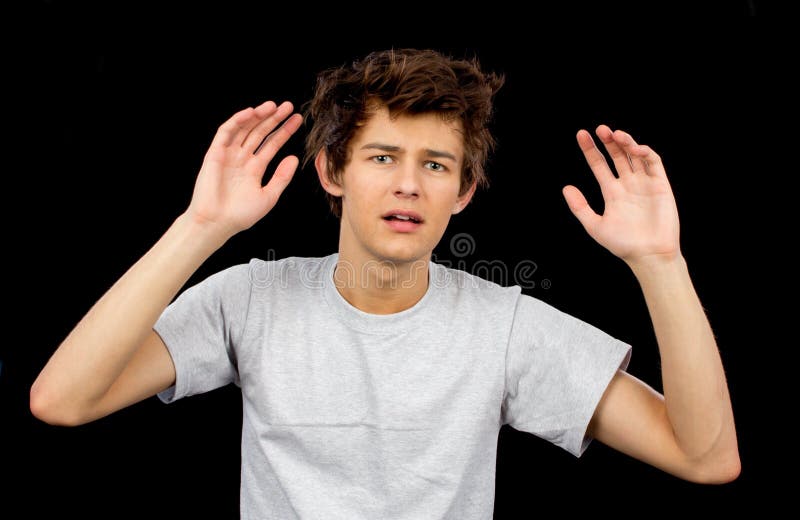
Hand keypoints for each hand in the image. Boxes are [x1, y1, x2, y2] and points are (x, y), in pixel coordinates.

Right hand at [185, 100, 302, 238]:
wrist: (217, 223)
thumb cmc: (240, 215)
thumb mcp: (269, 196)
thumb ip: (282, 177)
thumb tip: (294, 158)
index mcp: (254, 168)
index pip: (272, 144)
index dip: (284, 131)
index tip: (297, 120)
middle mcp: (242, 158)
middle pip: (260, 132)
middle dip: (274, 119)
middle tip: (288, 106)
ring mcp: (229, 155)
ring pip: (244, 129)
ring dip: (258, 116)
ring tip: (273, 106)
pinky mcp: (215, 153)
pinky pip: (226, 132)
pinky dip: (237, 121)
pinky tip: (251, 112)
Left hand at [563, 125, 679, 265]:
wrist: (649, 255)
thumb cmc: (623, 244)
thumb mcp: (595, 226)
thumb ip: (580, 207)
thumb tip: (566, 187)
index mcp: (612, 192)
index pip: (599, 165)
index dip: (590, 150)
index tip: (581, 134)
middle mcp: (628, 185)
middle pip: (617, 156)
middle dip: (609, 141)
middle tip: (600, 129)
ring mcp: (645, 184)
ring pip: (635, 156)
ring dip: (626, 143)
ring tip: (615, 135)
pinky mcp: (661, 185)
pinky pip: (654, 163)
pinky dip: (645, 152)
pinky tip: (634, 149)